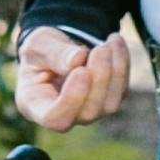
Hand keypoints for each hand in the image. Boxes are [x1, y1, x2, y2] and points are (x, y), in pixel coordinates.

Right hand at [15, 26, 132, 133]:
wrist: (55, 50)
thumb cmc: (40, 52)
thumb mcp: (38, 45)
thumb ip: (53, 54)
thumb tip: (78, 59)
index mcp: (37, 106)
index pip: (56, 118)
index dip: (72, 100)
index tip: (81, 71)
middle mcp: (65, 115)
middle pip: (87, 112)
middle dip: (98, 79)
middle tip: (100, 49)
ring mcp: (88, 111)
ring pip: (109, 105)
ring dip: (115, 71)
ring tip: (110, 42)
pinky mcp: (106, 100)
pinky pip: (121, 89)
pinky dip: (122, 64)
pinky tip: (115, 42)